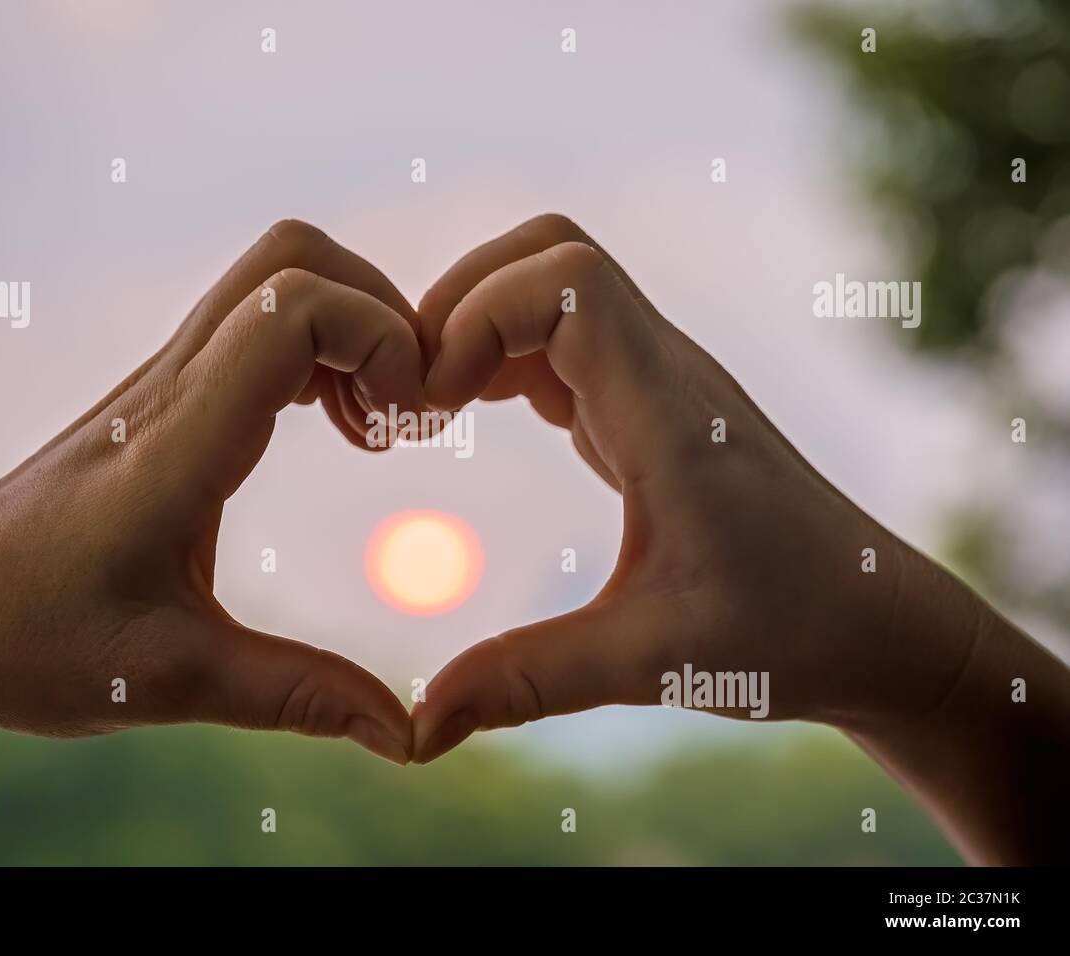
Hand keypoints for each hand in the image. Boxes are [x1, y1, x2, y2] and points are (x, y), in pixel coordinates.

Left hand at [0, 219, 425, 860]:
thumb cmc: (30, 647)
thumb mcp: (173, 683)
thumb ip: (300, 697)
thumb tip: (407, 734)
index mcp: (173, 445)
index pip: (292, 307)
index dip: (380, 337)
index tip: (407, 428)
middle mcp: (165, 391)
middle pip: (290, 258)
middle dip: (379, 313)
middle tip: (405, 413)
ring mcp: (157, 386)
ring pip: (272, 280)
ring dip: (351, 330)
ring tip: (376, 428)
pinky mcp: (156, 402)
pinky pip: (253, 326)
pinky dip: (319, 353)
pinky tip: (333, 428)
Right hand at [410, 213, 1069, 862]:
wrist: (875, 622)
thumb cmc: (787, 635)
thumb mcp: (652, 664)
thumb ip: (528, 683)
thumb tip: (417, 728)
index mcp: (669, 414)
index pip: (566, 279)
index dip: (477, 316)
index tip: (434, 405)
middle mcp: (665, 374)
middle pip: (549, 253)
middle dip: (460, 303)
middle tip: (415, 398)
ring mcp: (659, 381)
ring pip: (554, 285)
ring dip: (478, 327)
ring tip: (431, 410)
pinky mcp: (651, 406)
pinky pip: (564, 339)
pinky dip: (503, 357)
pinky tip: (474, 418)